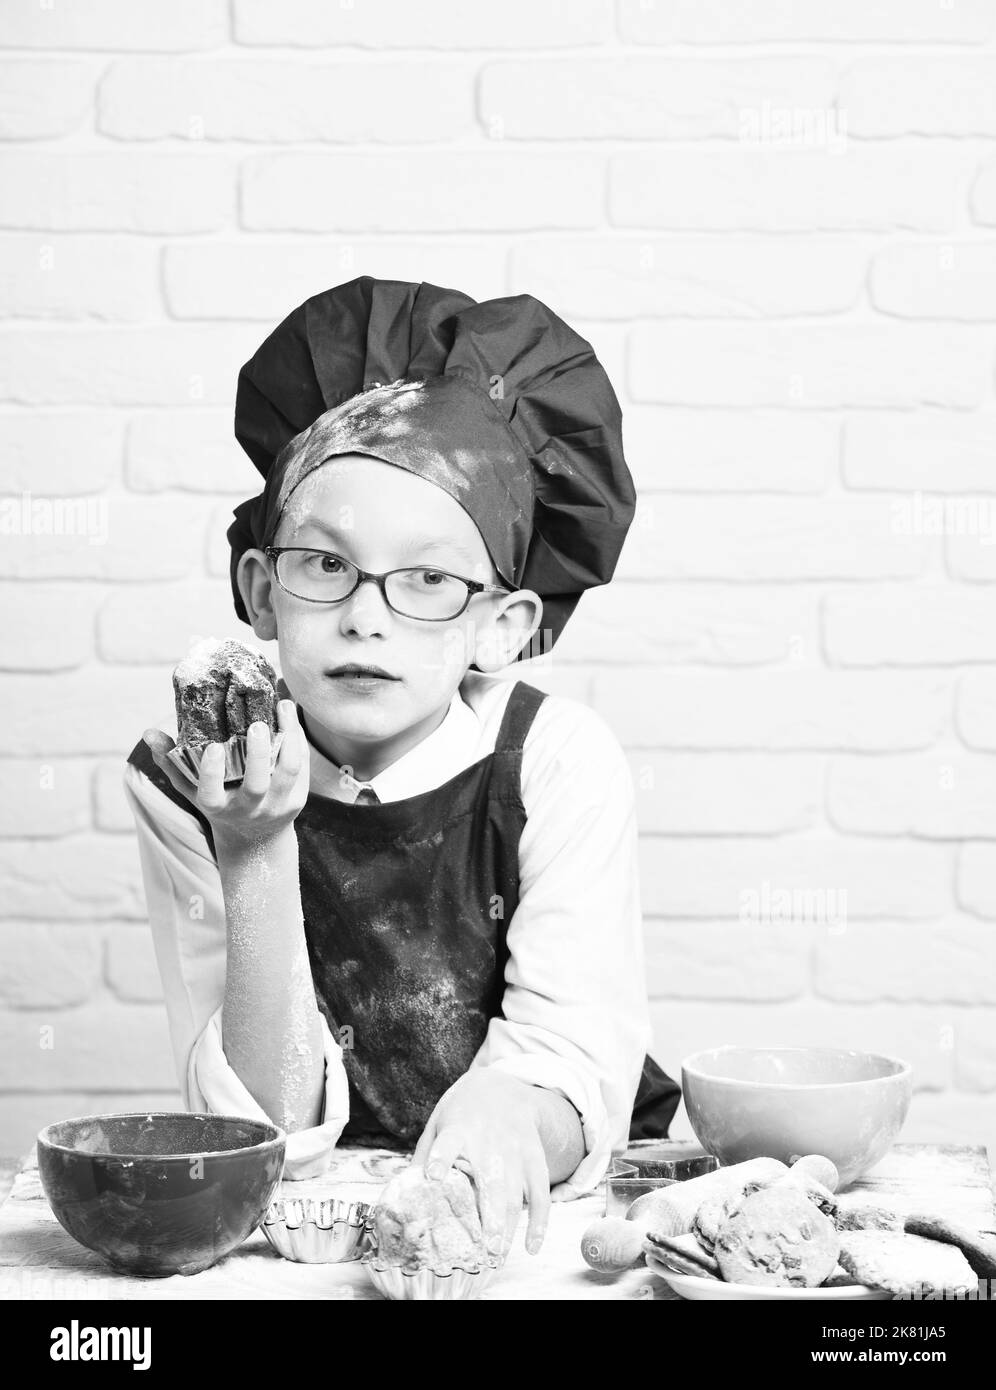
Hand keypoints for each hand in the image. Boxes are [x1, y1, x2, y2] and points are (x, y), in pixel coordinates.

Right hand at [143, 695, 309, 847]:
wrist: (256, 838)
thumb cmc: (220, 802)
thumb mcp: (192, 789)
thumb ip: (171, 760)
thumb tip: (149, 732)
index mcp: (217, 807)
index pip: (211, 794)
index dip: (211, 772)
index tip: (213, 747)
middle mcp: (248, 810)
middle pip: (257, 785)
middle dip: (258, 754)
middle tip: (257, 723)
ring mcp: (276, 806)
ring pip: (288, 773)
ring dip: (289, 739)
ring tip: (284, 706)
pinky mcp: (298, 799)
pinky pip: (301, 767)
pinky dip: (298, 741)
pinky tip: (291, 717)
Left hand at [411, 1070, 550, 1258]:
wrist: (501, 1085)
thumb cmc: (462, 1113)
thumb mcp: (438, 1123)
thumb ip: (424, 1156)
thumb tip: (404, 1195)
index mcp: (458, 1129)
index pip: (448, 1142)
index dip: (441, 1158)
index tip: (434, 1177)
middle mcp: (488, 1139)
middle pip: (490, 1181)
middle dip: (489, 1217)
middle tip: (485, 1251)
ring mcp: (514, 1148)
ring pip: (516, 1192)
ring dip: (509, 1227)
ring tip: (498, 1257)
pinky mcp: (534, 1153)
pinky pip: (540, 1189)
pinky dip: (540, 1219)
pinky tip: (532, 1245)